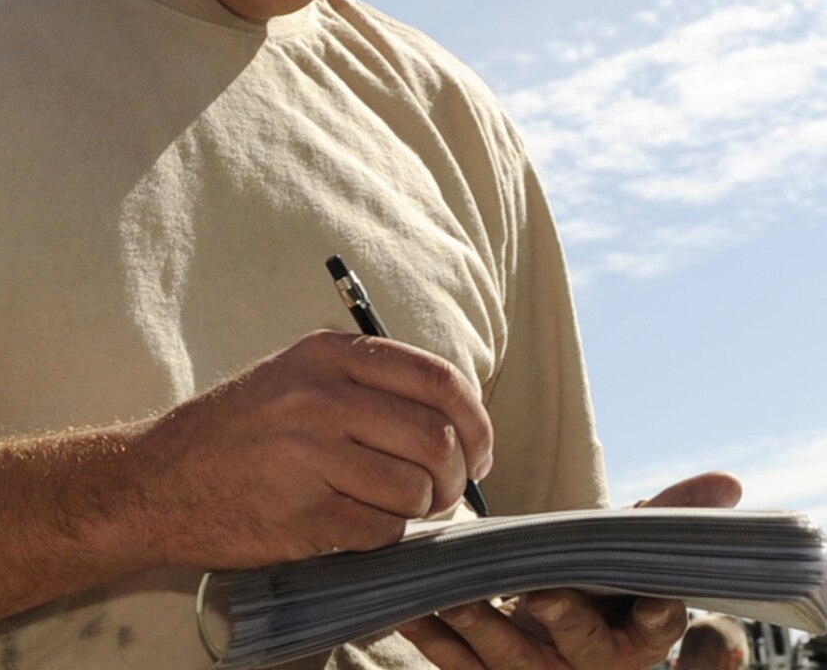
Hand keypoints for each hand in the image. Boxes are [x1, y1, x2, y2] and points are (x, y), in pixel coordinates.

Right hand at [121, 330, 492, 570]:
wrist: (158, 479)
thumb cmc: (238, 430)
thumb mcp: (297, 376)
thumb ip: (367, 384)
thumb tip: (453, 422)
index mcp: (328, 354)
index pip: (437, 378)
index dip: (476, 419)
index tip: (481, 450)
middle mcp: (321, 396)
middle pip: (436, 439)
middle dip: (458, 477)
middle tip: (447, 493)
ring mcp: (309, 455)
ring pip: (415, 490)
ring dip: (423, 511)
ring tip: (400, 510)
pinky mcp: (301, 513)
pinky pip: (381, 531)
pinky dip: (386, 537)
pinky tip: (362, 526)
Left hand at [398, 471, 742, 668]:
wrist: (556, 631)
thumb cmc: (598, 582)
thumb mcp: (632, 553)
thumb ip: (671, 518)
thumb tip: (728, 482)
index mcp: (634, 635)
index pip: (654, 629)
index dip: (652, 616)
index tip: (631, 594)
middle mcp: (588, 664)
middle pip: (572, 645)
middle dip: (547, 618)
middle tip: (528, 590)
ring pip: (503, 657)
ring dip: (472, 624)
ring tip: (444, 590)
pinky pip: (457, 664)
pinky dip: (432, 634)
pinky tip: (407, 605)